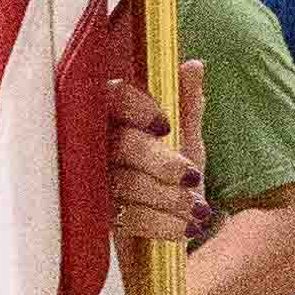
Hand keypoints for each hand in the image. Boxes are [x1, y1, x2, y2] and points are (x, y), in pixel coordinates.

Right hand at [109, 54, 205, 247]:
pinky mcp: (100, 218)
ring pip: (125, 184)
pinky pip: (126, 219)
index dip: (135, 108)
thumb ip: (187, 105)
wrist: (168, 225)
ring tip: (199, 209)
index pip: (113, 98)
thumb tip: (194, 66)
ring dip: (167, 197)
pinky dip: (160, 224)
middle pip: (121, 145)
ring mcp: (96, 183)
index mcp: (117, 116)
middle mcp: (100, 145)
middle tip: (192, 176)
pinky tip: (186, 228)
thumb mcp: (186, 139)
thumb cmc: (172, 175)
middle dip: (159, 161)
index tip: (164, 125)